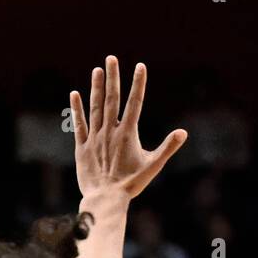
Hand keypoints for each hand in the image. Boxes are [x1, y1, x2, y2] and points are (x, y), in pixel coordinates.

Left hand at [70, 56, 187, 203]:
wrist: (105, 198)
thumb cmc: (131, 184)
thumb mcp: (153, 166)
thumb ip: (168, 147)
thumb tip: (183, 133)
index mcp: (127, 133)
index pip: (134, 103)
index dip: (138, 84)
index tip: (140, 66)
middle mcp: (110, 131)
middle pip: (112, 99)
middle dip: (113, 77)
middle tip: (111, 58)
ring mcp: (95, 137)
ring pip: (95, 107)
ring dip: (96, 87)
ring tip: (98, 70)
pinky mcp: (82, 147)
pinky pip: (80, 124)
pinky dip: (77, 109)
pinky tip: (75, 93)